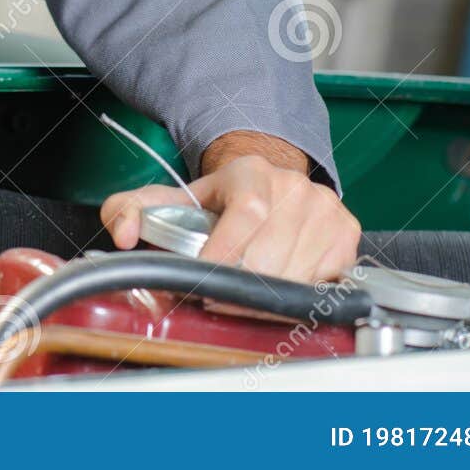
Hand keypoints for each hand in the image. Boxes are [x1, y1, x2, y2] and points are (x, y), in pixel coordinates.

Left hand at [100, 143, 359, 284]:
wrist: (265, 188)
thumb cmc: (216, 203)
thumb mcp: (168, 200)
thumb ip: (129, 209)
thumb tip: (123, 233)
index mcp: (251, 172)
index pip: (248, 213)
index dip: (226, 252)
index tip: (206, 277)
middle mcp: (295, 186)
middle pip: (270, 254)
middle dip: (239, 285)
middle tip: (217, 294)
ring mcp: (326, 210)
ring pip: (296, 275)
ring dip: (265, 297)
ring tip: (242, 290)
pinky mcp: (346, 237)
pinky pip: (322, 284)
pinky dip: (295, 298)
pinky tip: (275, 287)